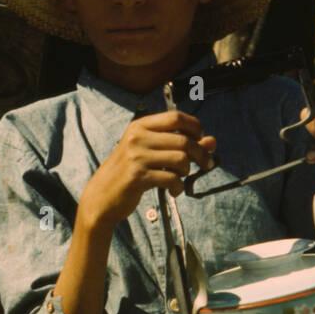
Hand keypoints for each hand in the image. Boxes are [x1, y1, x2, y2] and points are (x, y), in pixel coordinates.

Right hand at [78, 111, 216, 231]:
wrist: (102, 196)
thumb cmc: (130, 173)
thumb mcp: (152, 153)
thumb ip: (181, 145)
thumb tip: (213, 141)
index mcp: (140, 126)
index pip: (176, 117)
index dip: (195, 128)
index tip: (200, 140)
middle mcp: (137, 137)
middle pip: (184, 140)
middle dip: (201, 154)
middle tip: (206, 165)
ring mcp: (136, 156)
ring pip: (180, 159)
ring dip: (187, 171)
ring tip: (180, 178)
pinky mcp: (138, 177)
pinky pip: (171, 179)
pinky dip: (178, 187)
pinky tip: (174, 190)